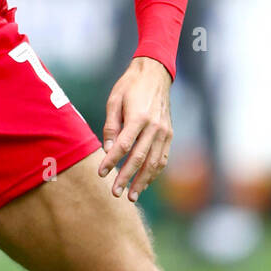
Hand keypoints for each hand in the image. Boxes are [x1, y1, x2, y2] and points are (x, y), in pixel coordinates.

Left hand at [99, 56, 172, 201]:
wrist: (155, 74)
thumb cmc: (130, 86)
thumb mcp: (114, 101)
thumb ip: (111, 126)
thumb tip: (107, 150)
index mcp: (139, 117)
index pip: (123, 146)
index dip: (111, 162)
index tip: (100, 174)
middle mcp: (154, 127)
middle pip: (139, 158)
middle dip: (126, 178)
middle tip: (115, 193)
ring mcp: (165, 131)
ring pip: (154, 162)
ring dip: (143, 181)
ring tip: (132, 196)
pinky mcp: (169, 134)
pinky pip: (162, 158)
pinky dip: (154, 172)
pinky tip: (144, 182)